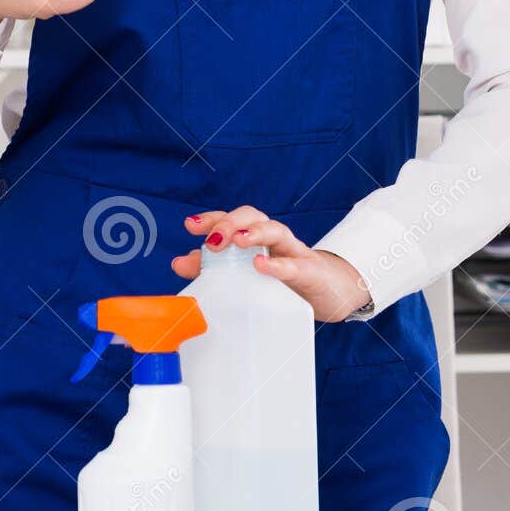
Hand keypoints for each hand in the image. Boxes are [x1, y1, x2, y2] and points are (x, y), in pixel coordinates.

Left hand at [172, 206, 372, 322]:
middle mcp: (274, 239)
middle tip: (212, 241)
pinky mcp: (310, 273)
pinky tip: (261, 266)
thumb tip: (178, 262)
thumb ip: (213, 268)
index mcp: (256, 238)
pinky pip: (295, 264)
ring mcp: (294, 252)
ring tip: (237, 241)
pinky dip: (277, 265)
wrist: (331, 294)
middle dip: (229, 222)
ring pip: (275, 230)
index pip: (232, 219)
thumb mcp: (247, 275)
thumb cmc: (285, 281)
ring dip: (254, 232)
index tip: (190, 226)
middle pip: (252, 216)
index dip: (211, 218)